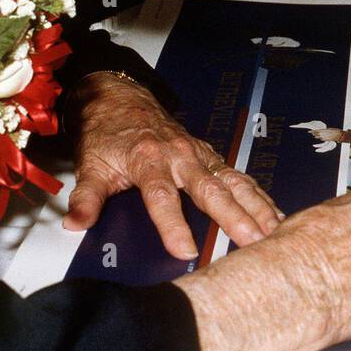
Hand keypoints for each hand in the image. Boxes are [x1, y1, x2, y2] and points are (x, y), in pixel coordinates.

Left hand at [63, 72, 282, 256]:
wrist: (121, 99)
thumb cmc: (107, 134)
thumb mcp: (91, 164)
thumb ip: (87, 197)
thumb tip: (75, 224)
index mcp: (149, 159)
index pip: (162, 197)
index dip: (173, 225)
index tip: (184, 251)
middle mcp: (181, 156)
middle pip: (211, 190)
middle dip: (234, 217)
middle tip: (253, 241)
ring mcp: (200, 155)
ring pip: (233, 182)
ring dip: (256, 207)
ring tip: (275, 232)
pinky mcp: (211, 157)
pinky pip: (239, 178)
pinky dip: (259, 197)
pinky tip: (276, 216)